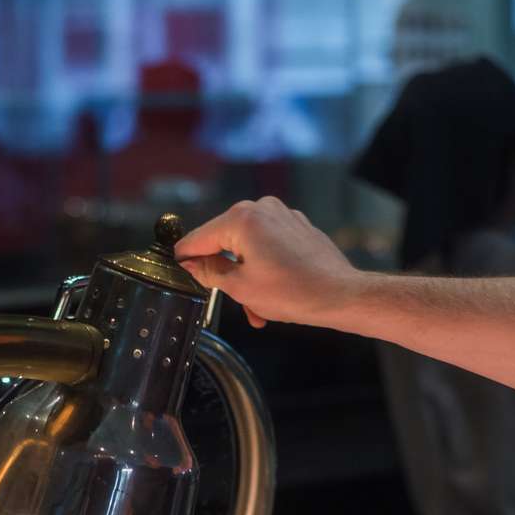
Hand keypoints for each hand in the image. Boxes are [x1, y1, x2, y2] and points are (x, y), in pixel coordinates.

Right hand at [174, 197, 362, 328]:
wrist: (338, 294)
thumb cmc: (294, 292)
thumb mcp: (239, 287)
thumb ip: (209, 272)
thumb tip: (190, 265)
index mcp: (242, 219)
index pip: (198, 238)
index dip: (185, 258)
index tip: (175, 271)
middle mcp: (262, 209)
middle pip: (223, 241)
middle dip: (223, 272)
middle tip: (224, 299)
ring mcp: (281, 215)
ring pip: (246, 246)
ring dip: (244, 275)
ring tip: (255, 306)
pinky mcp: (295, 226)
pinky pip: (267, 245)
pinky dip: (262, 267)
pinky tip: (269, 292)